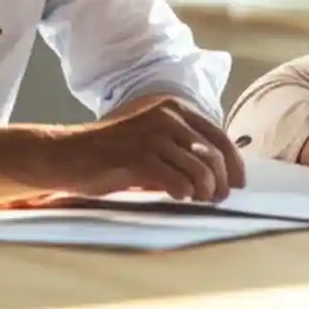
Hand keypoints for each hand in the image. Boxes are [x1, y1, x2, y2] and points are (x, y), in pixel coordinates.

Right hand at [51, 95, 245, 202]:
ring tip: (199, 199)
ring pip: (200, 169)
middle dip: (222, 181)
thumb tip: (218, 171)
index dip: (234, 162)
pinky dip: (184, 192)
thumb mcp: (152, 137)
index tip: (239, 182)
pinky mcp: (139, 157)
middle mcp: (167, 117)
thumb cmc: (112, 151)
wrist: (69, 153)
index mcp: (174, 108)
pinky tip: (179, 197)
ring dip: (205, 190)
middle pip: (213, 154)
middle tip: (219, 198)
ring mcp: (153, 136)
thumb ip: (182, 146)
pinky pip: (178, 181)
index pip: (218, 135)